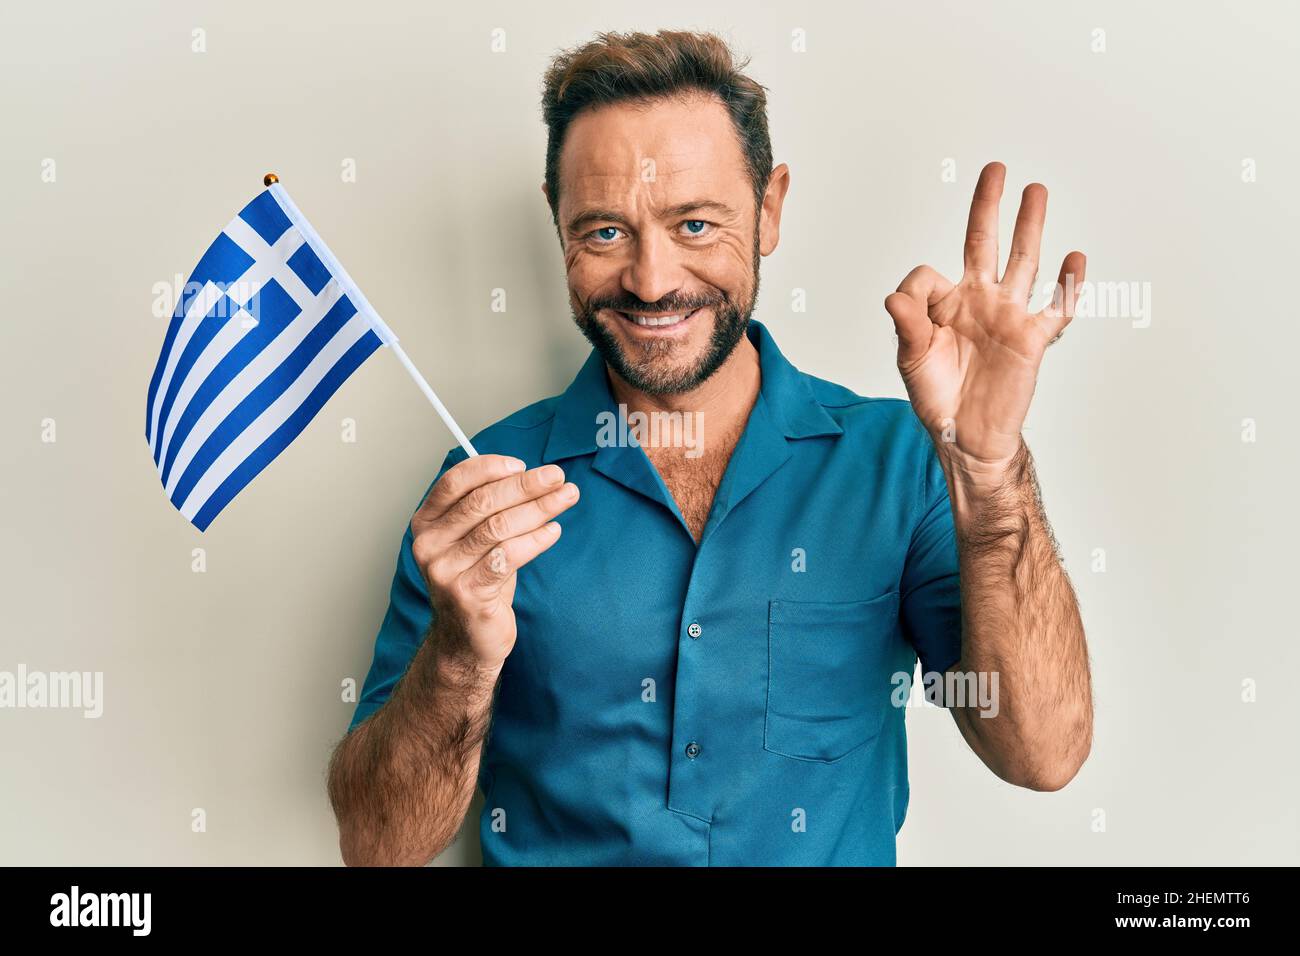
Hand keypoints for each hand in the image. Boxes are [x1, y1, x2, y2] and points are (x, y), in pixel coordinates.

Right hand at [410, 455, 578, 671]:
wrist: (467, 640)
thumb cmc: (477, 582)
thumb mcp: (473, 540)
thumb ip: (488, 509)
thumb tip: (529, 474)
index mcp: (426, 524)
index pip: (455, 482)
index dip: (490, 467)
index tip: (522, 464)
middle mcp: (429, 545)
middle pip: (482, 502)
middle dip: (525, 485)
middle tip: (557, 477)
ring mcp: (445, 571)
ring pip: (498, 527)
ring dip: (538, 508)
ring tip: (565, 498)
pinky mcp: (468, 594)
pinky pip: (508, 557)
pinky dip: (535, 540)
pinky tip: (554, 531)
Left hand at [884, 162, 1084, 483]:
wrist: (966, 436)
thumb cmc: (937, 397)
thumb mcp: (911, 360)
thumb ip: (906, 325)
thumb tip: (894, 297)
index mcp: (944, 305)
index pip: (929, 273)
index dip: (917, 288)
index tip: (909, 311)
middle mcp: (978, 302)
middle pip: (984, 243)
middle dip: (988, 206)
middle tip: (995, 169)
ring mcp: (1007, 316)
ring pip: (1022, 262)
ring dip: (1029, 226)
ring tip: (1036, 190)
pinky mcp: (1031, 338)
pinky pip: (1055, 307)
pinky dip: (1067, 285)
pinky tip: (1075, 258)